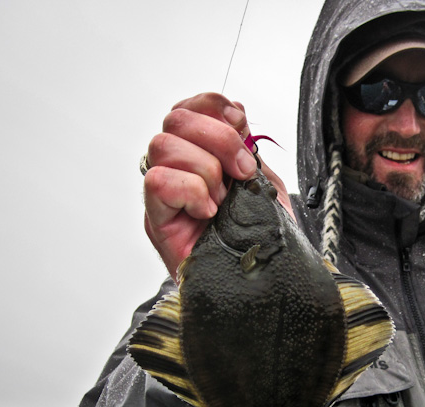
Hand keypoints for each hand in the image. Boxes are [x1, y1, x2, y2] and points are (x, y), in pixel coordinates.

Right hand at [142, 93, 292, 280]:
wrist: (266, 280)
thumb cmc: (262, 236)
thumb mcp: (262, 182)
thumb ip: (245, 147)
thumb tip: (235, 115)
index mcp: (202, 154)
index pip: (190, 108)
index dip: (214, 107)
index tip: (242, 126)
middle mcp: (177, 170)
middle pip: (175, 120)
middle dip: (217, 139)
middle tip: (242, 172)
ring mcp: (164, 196)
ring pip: (163, 146)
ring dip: (205, 169)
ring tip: (224, 198)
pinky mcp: (158, 221)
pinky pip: (157, 182)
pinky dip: (190, 190)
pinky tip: (209, 212)